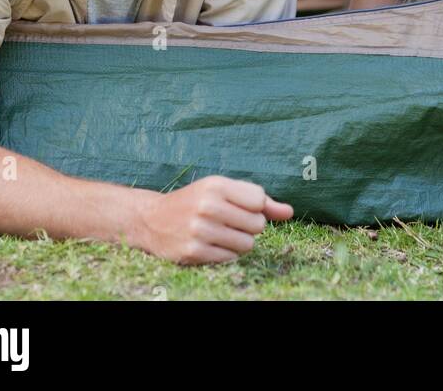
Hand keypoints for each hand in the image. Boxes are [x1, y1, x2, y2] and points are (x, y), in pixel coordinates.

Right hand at [134, 175, 292, 263]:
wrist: (152, 220)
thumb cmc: (195, 202)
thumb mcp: (223, 191)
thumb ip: (258, 200)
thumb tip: (290, 212)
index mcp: (216, 185)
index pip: (259, 200)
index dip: (255, 207)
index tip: (240, 207)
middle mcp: (208, 206)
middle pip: (257, 225)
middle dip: (249, 226)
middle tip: (231, 222)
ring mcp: (200, 230)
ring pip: (247, 244)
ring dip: (240, 242)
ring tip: (222, 234)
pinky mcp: (194, 252)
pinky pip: (231, 258)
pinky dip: (226, 253)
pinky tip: (211, 244)